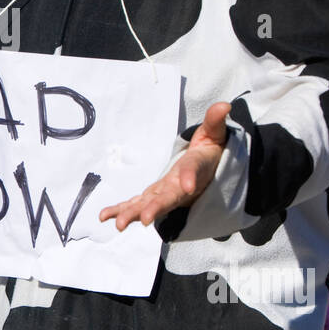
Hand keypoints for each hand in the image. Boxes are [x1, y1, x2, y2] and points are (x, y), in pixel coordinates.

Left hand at [99, 102, 230, 230]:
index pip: (192, 171)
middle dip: (156, 208)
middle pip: (168, 198)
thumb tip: (224, 105)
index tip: (188, 186)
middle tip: (145, 219)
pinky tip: (105, 216)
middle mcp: (180, 186)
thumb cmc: (210, 151)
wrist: (211, 171)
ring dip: (133, 213)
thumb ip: (215, 120)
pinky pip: (138, 204)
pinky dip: (122, 209)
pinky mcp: (156, 195)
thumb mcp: (214, 133)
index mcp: (195, 169)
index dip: (190, 177)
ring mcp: (167, 193)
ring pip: (150, 205)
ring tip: (119, 224)